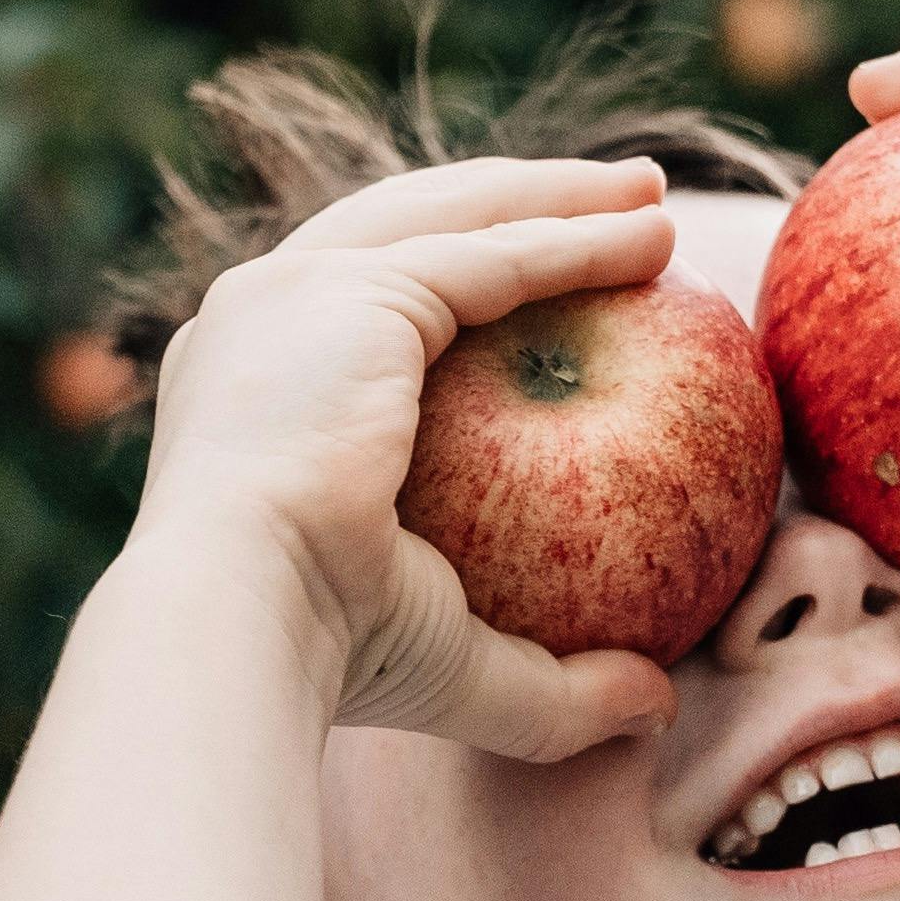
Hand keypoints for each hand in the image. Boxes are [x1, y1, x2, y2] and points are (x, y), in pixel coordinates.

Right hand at [136, 156, 680, 760]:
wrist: (242, 620)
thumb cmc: (330, 658)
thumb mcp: (456, 664)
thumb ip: (556, 684)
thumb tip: (655, 707)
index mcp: (254, 389)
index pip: (367, 304)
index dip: (467, 277)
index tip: (556, 277)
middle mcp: (261, 319)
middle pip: (410, 227)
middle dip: (519, 203)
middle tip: (622, 201)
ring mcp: (297, 291)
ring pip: (456, 217)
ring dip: (561, 197)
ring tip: (652, 193)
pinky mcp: (355, 290)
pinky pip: (498, 256)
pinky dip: (580, 242)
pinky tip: (657, 240)